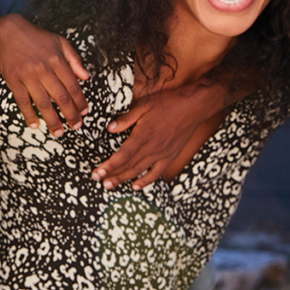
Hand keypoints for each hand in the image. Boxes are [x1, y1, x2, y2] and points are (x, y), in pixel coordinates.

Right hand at [0, 14, 89, 135]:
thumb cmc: (36, 38)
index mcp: (57, 60)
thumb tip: (85, 77)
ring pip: (43, 103)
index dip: (80, 101)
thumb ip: (74, 59)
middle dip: (70, 115)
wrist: (9, 32)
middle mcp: (43, 69)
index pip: (72, 86)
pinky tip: (35, 124)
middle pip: (60, 97)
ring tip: (59, 132)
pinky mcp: (13, 81)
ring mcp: (28, 76)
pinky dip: (29, 114)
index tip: (84, 112)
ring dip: (52, 120)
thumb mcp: (60, 42)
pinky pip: (23, 101)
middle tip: (76, 127)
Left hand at [93, 79, 234, 190]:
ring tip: (110, 185)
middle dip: (112, 175)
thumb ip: (126, 119)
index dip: (109, 166)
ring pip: (140, 171)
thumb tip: (109, 129)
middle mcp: (152, 148)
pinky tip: (136, 186)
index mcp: (143, 135)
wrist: (193, 107)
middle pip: (129, 166)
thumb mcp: (144, 106)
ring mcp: (162, 154)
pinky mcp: (170, 156)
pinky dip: (146, 181)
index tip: (97, 172)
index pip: (122, 155)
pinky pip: (156, 173)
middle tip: (97, 180)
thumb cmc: (168, 103)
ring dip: (124, 179)